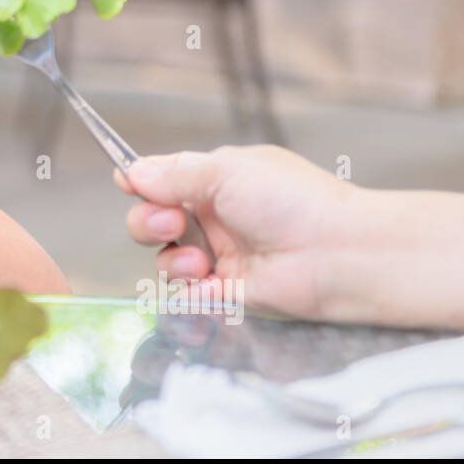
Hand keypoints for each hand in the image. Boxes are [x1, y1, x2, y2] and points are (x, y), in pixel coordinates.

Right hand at [114, 144, 354, 321]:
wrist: (337, 255)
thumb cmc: (295, 202)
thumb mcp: (226, 171)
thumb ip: (175, 175)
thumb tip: (134, 172)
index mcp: (217, 179)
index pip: (165, 177)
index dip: (141, 180)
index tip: (126, 181)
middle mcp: (215, 216)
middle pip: (153, 217)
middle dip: (148, 219)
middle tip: (169, 221)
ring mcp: (219, 254)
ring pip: (164, 256)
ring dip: (170, 257)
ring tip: (197, 260)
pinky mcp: (225, 290)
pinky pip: (186, 292)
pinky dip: (188, 288)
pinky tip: (207, 280)